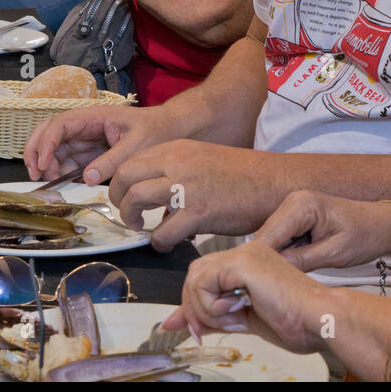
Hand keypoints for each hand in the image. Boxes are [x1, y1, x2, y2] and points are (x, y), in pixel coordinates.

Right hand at [23, 104, 172, 183]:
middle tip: (34, 174)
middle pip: (50, 132)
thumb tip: (86, 177)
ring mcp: (86, 139)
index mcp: (95, 116)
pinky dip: (60, 170)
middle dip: (36, 150)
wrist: (171, 131)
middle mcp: (85, 126)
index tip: (43, 163)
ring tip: (51, 182)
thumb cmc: (156, 131)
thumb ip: (112, 161)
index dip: (47, 142)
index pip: (61, 124)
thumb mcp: (136, 146)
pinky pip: (68, 160)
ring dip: (47, 164)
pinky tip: (62, 181)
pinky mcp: (90, 153)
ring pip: (55, 148)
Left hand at [108, 139, 285, 250]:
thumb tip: (150, 198)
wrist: (273, 183)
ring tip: (140, 228)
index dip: (119, 181)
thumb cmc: (240, 176)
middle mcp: (177, 163)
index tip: (121, 196)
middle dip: (117, 199)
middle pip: (124, 176)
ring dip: (131, 218)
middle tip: (126, 214)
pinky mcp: (199, 212)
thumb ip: (172, 171)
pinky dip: (159, 242)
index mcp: (176, 149)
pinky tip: (167, 242)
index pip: (130, 160)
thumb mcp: (200, 160)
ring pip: (135, 199)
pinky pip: (162, 232)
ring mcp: (186, 187)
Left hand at [163, 240, 334, 351]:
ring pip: (196, 277)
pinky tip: (235, 310)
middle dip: (192, 306)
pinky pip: (204, 283)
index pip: (205, 275)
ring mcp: (244, 255)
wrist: (318, 319)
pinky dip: (211, 305)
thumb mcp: (244, 321)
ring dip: (204, 308)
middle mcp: (245, 253)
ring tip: (230, 319)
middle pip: (195, 273)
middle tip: (201, 331)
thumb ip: (215, 318)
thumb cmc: (297, 322)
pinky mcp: (243, 264)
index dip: (193, 303)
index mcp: (249, 264)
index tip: (192, 329)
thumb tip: (185, 323)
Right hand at [253, 191, 390, 271]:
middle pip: (265, 237)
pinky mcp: (296, 216)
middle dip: (265, 260)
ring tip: (281, 280)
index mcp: (302, 205)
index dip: (259, 260)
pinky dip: (284, 254)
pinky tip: (291, 268)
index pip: (268, 235)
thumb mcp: (334, 254)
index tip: (256, 283)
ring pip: (271, 239)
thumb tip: (272, 271)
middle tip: (268, 286)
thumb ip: (301, 261)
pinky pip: (281, 238)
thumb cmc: (366, 235)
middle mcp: (293, 200)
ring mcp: (293, 206)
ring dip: (274, 258)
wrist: (383, 225)